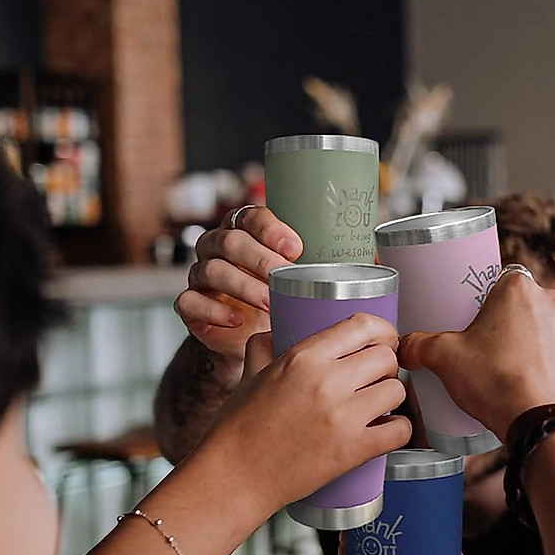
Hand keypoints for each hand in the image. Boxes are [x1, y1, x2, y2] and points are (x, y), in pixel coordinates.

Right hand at [172, 206, 302, 371]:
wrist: (246, 338)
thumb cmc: (274, 299)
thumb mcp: (296, 279)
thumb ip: (316, 264)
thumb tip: (365, 262)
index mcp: (241, 231)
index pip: (249, 216)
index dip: (270, 229)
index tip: (295, 248)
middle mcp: (216, 247)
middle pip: (229, 241)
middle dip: (260, 259)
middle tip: (286, 278)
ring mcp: (199, 275)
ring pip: (211, 270)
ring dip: (244, 286)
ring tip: (269, 303)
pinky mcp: (189, 304)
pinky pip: (190, 301)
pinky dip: (215, 310)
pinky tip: (237, 320)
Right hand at [200, 314, 411, 517]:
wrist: (234, 477)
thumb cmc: (238, 428)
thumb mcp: (250, 375)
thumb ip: (263, 347)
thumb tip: (275, 332)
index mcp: (303, 357)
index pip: (363, 326)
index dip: (382, 331)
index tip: (383, 341)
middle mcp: (326, 381)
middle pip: (386, 357)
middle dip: (386, 366)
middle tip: (375, 378)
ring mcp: (342, 417)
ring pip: (397, 390)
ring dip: (392, 397)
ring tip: (377, 405)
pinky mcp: (353, 450)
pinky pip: (401, 430)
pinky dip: (399, 429)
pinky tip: (386, 430)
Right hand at [400, 271, 554, 439]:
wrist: (539, 422)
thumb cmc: (494, 381)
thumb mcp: (443, 358)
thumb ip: (419, 345)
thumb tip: (406, 347)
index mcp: (518, 289)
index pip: (500, 282)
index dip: (486, 303)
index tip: (475, 323)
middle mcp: (553, 302)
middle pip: (523, 306)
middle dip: (507, 325)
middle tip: (486, 351)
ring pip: (546, 330)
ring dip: (531, 344)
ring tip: (508, 372)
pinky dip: (550, 367)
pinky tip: (532, 385)